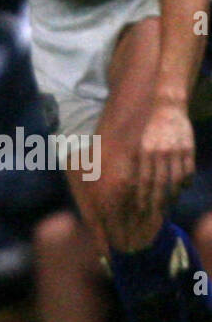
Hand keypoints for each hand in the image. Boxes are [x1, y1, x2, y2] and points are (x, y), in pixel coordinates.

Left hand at [135, 99, 194, 220]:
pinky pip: (189, 171)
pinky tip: (182, 188)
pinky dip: (186, 183)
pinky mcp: (189, 149)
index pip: (144, 180)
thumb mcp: (140, 142)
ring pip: (176, 181)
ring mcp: (177, 151)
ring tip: (169, 205)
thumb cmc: (149, 127)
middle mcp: (160, 152)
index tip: (142, 210)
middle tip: (155, 215)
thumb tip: (132, 183)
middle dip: (158, 202)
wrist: (167, 106)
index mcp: (145, 151)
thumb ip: (138, 160)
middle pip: (160, 184)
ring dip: (173, 196)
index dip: (143, 197)